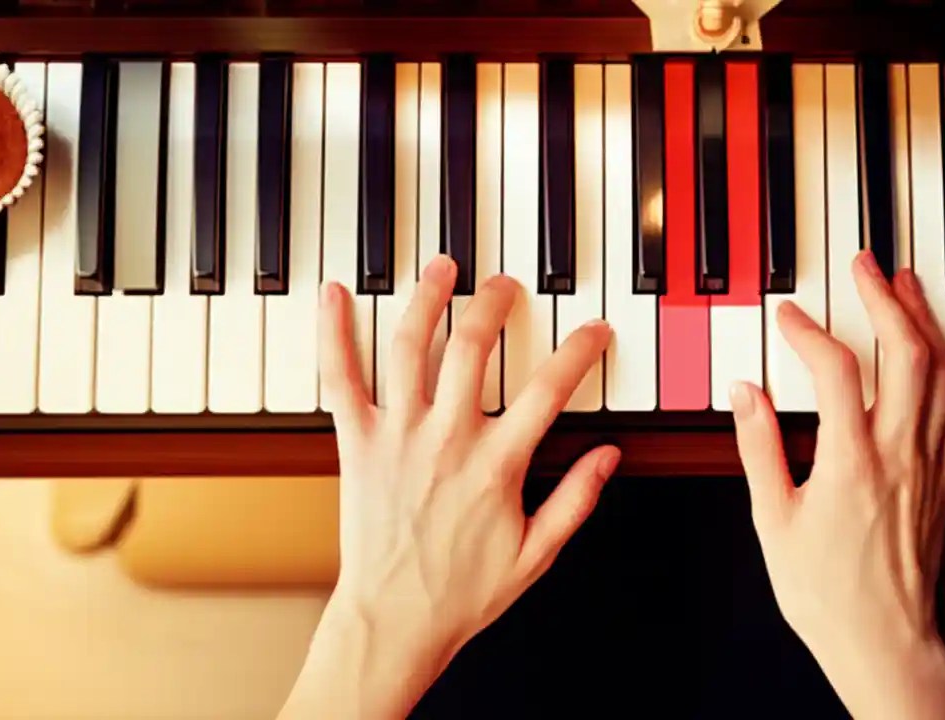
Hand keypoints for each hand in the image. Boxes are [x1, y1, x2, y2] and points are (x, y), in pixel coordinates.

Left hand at [279, 256, 617, 719]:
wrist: (392, 621)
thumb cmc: (461, 594)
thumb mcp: (537, 554)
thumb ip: (577, 499)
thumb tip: (610, 455)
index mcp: (496, 464)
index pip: (549, 388)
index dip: (579, 351)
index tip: (594, 331)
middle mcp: (446, 438)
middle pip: (473, 347)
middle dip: (495, 304)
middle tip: (506, 285)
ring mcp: (398, 436)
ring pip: (410, 347)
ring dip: (427, 299)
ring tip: (441, 269)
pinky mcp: (357, 443)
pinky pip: (340, 380)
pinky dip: (334, 333)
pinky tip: (334, 296)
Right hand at [730, 251, 944, 719]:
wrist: (885, 643)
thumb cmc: (828, 594)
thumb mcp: (773, 520)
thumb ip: (759, 448)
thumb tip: (747, 393)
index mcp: (849, 461)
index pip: (835, 369)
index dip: (810, 332)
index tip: (788, 316)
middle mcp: (898, 453)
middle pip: (905, 353)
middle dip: (884, 298)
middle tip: (864, 266)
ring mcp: (930, 464)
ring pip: (943, 374)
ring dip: (926, 321)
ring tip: (908, 285)